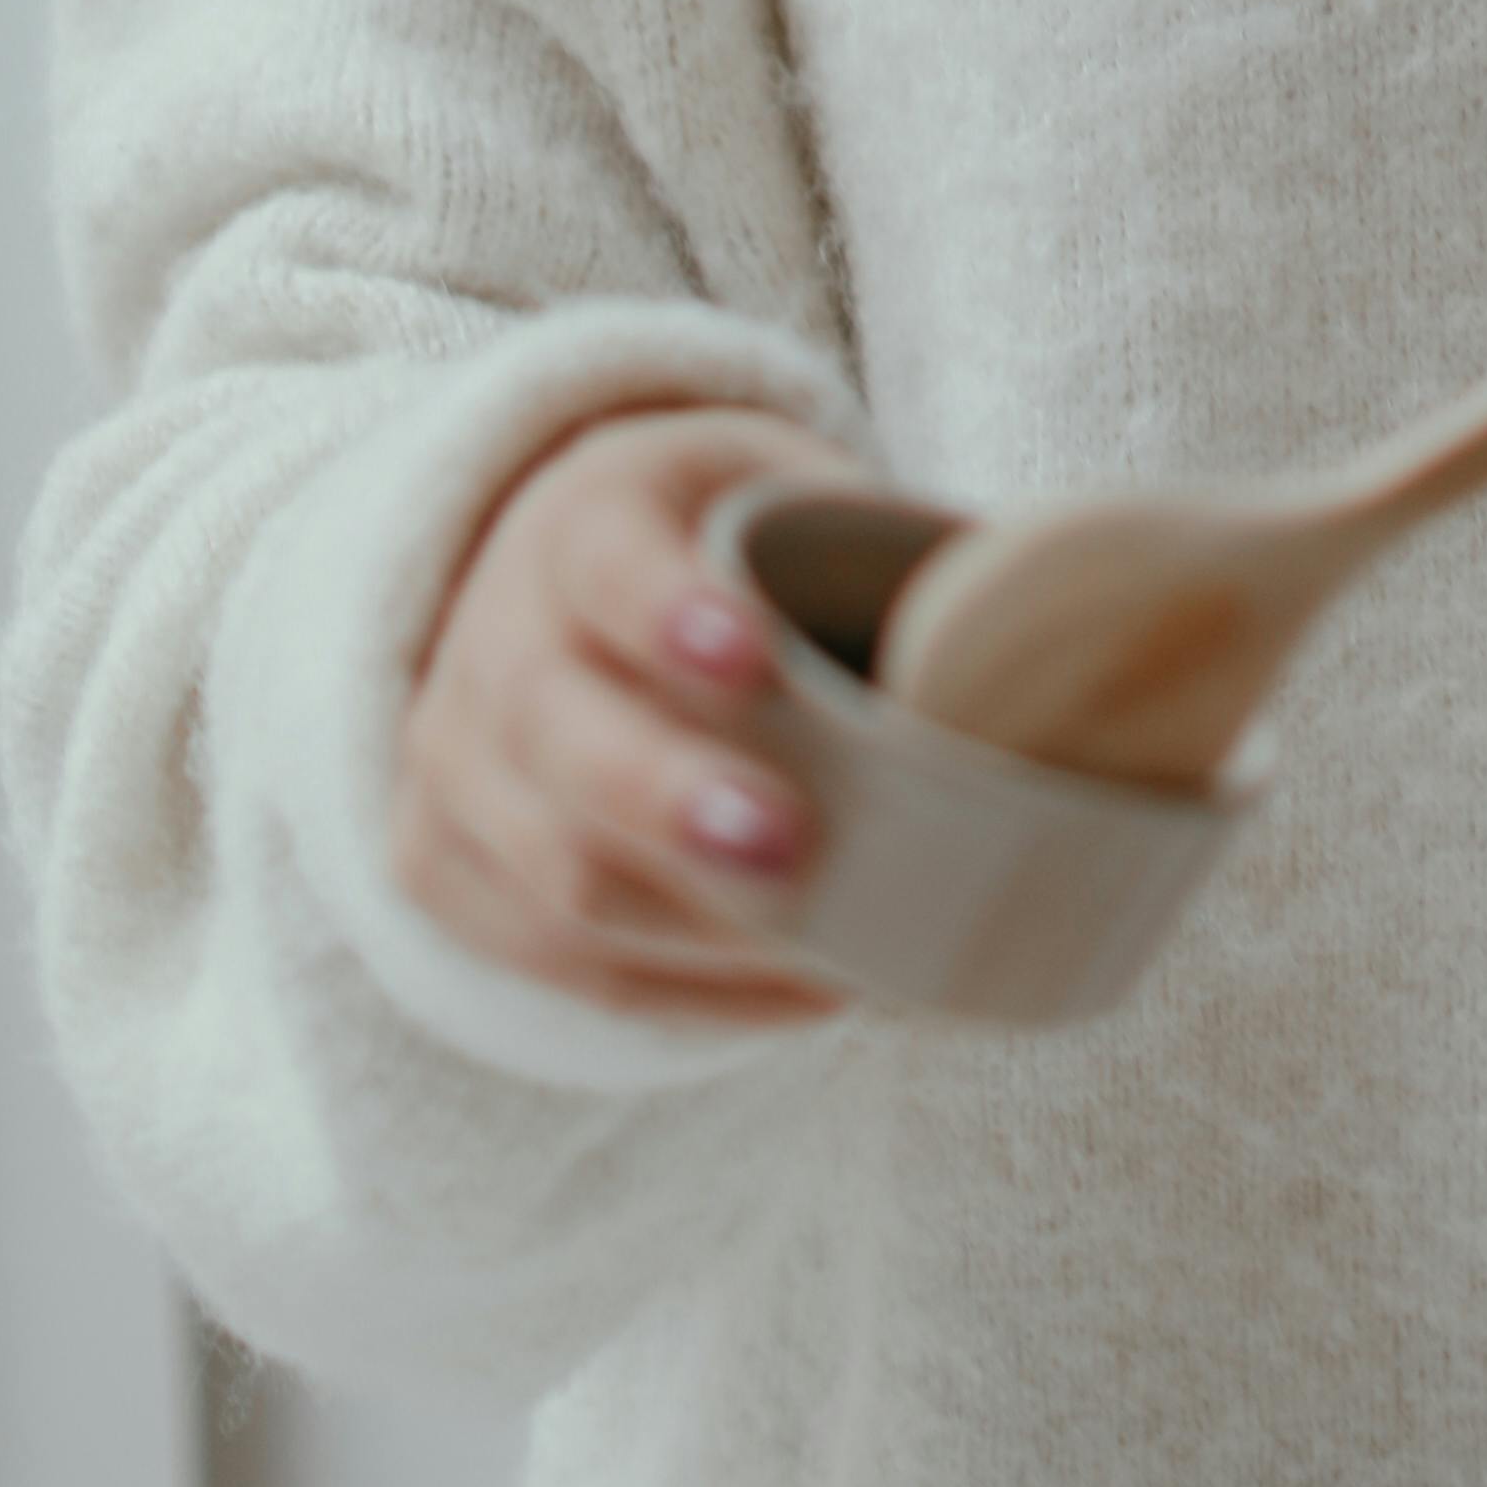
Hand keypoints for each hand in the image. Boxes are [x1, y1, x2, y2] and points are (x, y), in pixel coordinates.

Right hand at [391, 404, 856, 1021]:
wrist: (555, 578)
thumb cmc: (718, 545)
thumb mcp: (784, 494)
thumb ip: (885, 547)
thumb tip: (1045, 623)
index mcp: (582, 522)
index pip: (607, 564)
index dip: (668, 612)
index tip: (753, 654)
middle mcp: (493, 642)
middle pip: (562, 741)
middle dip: (672, 801)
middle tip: (791, 842)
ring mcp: (451, 765)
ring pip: (554, 877)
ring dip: (696, 928)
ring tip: (833, 949)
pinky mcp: (442, 869)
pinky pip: (556, 963)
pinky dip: (686, 992)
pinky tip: (805, 991)